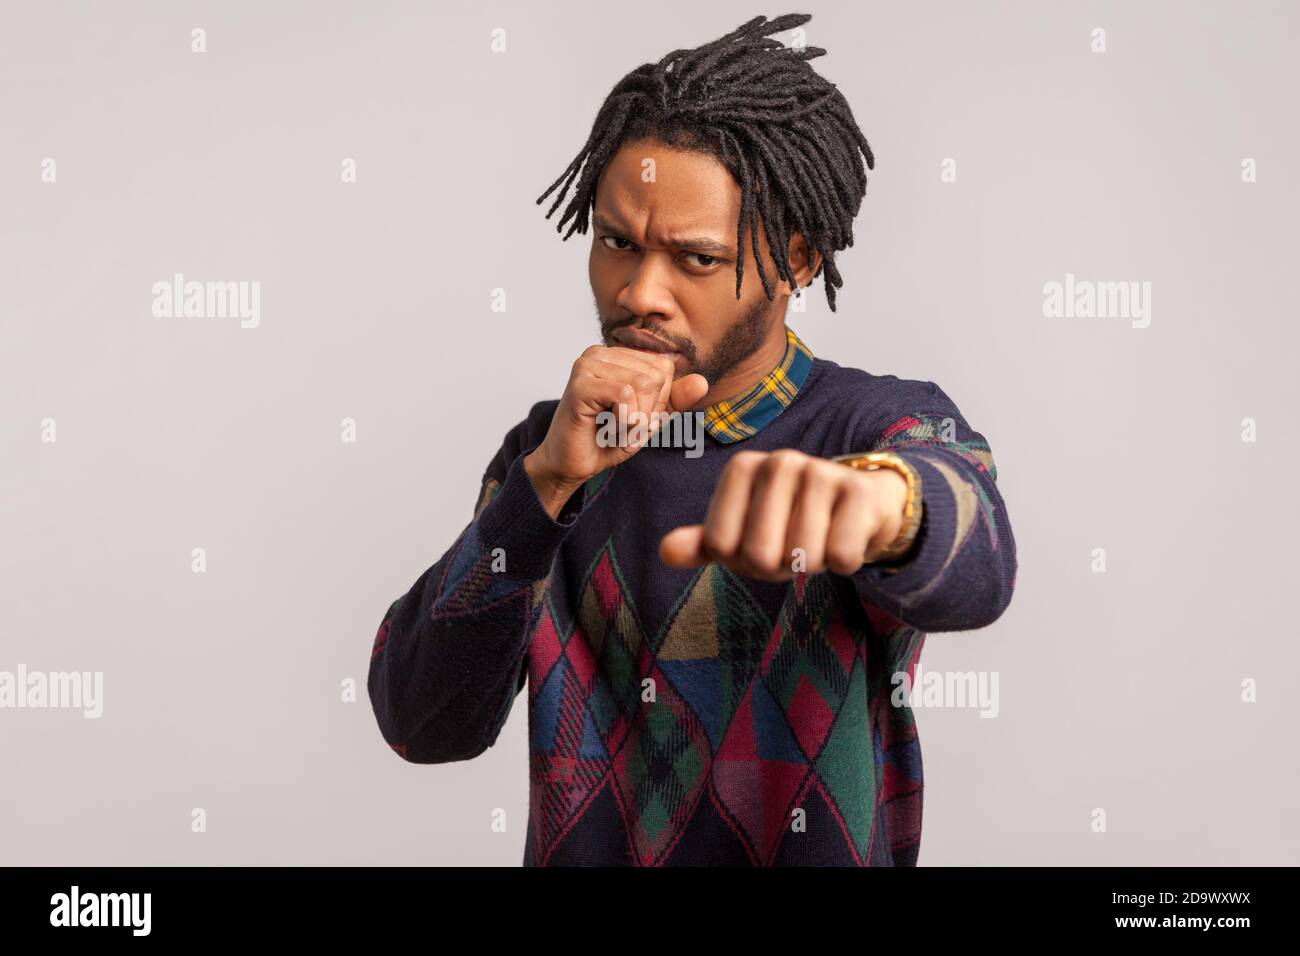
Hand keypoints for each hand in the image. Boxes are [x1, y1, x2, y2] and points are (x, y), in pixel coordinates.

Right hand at [524, 345, 709, 517]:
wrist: (571, 466)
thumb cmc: (606, 440)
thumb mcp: (650, 419)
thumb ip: (676, 400)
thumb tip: (702, 382)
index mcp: (618, 356)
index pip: (665, 368)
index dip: (657, 403)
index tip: (630, 417)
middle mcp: (600, 352)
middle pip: (657, 376)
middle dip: (647, 412)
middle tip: (620, 426)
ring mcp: (587, 364)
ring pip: (643, 384)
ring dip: (635, 419)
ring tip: (613, 428)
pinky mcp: (580, 382)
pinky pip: (624, 394)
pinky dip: (623, 420)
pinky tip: (606, 428)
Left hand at [659, 449, 909, 581]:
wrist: (861, 506)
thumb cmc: (791, 522)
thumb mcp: (743, 532)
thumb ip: (704, 543)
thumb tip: (666, 552)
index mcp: (743, 467)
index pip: (720, 545)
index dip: (739, 561)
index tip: (759, 542)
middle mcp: (779, 461)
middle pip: (758, 554)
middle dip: (777, 567)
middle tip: (792, 548)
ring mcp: (820, 471)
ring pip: (801, 557)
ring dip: (812, 564)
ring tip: (820, 541)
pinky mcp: (858, 491)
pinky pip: (840, 556)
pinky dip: (844, 563)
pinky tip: (847, 538)